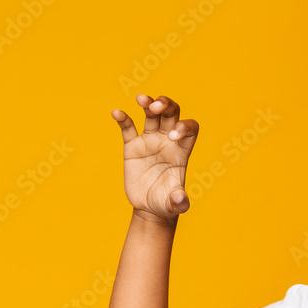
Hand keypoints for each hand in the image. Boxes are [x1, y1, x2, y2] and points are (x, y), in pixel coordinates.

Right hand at [110, 94, 198, 224]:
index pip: (190, 128)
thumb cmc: (166, 203)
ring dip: (148, 104)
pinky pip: (128, 128)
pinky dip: (123, 118)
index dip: (184, 127)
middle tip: (156, 108)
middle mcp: (167, 141)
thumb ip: (179, 201)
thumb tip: (181, 201)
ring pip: (151, 115)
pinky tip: (116, 112)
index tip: (173, 136)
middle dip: (166, 106)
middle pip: (172, 113)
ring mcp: (150, 141)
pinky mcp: (132, 146)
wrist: (149, 207)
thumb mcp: (174, 203)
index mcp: (182, 150)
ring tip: (141, 99)